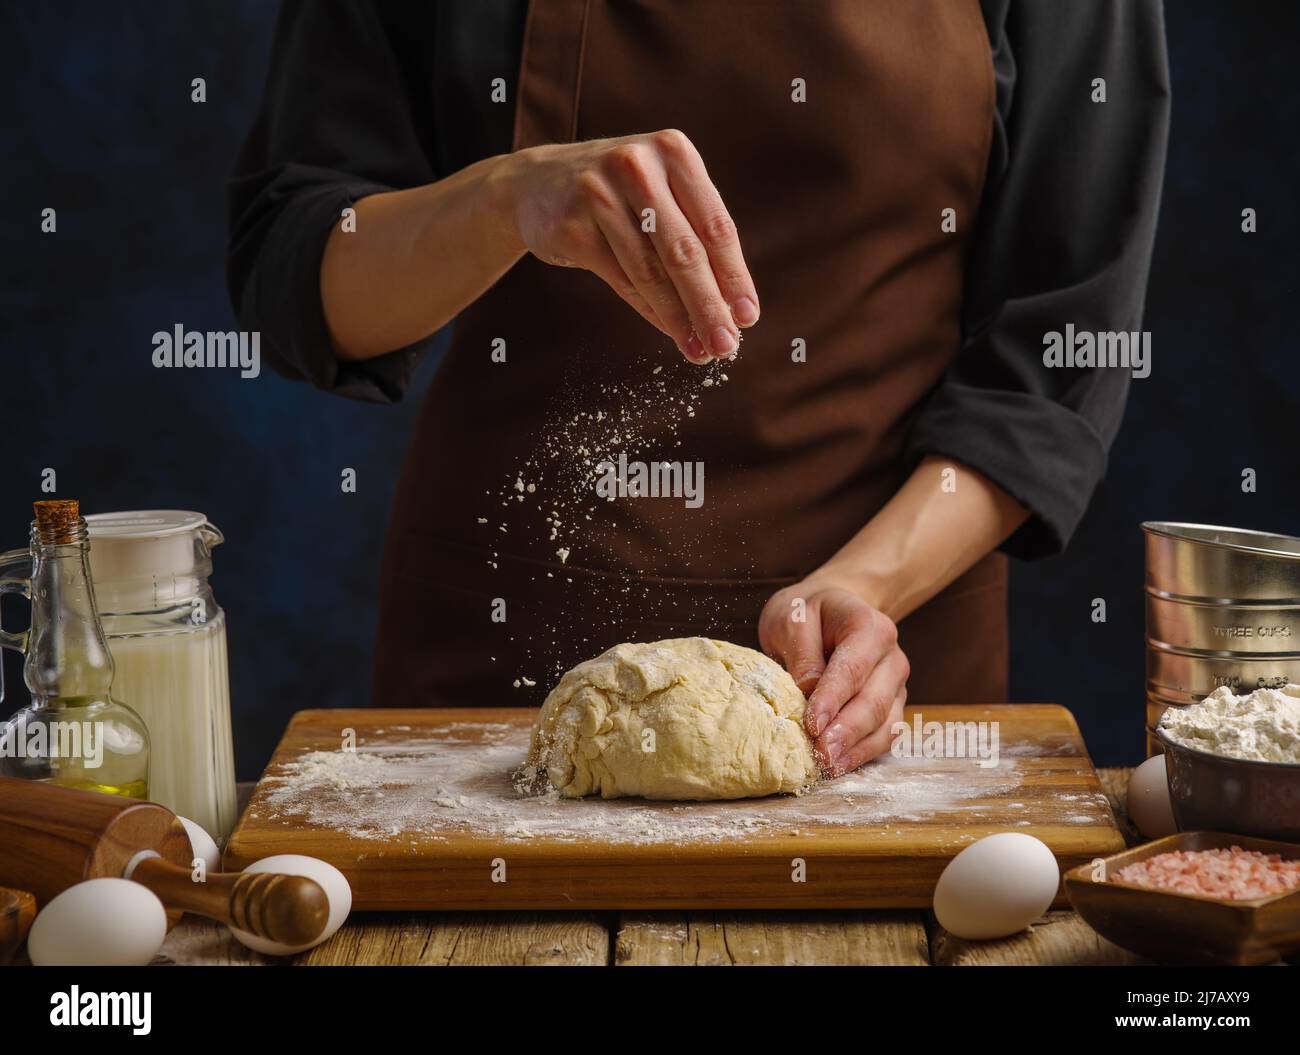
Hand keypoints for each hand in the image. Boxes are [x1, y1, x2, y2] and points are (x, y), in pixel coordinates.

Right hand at [499, 130, 759, 361]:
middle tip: (727, 345)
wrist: (534, 184)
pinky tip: (669, 330)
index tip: (749, 316)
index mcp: (673, 152)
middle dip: (710, 305)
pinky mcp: (572, 225)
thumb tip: (732, 308)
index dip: (734, 276)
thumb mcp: (659, 195)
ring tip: (699, 350)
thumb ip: (695, 236)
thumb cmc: (617, 195)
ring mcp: (599, 194)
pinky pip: (620, 279)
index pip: (715, 225)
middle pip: (685, 251)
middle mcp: (638, 166)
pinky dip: (649, 310)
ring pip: (650, 271)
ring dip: (679, 318)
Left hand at [758, 578, 908, 775]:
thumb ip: (802, 653)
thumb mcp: (793, 618)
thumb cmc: (807, 613)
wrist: (830, 610)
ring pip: (885, 723)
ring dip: (857, 749)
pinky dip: (864, 753)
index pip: (852, 669)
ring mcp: (895, 684)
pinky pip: (885, 734)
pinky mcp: (892, 705)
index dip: (832, 700)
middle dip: (846, 731)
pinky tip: (840, 766)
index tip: (811, 725)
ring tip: (829, 767)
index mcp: (870, 627)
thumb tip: (808, 692)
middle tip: (820, 754)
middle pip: (873, 700)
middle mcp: (891, 657)